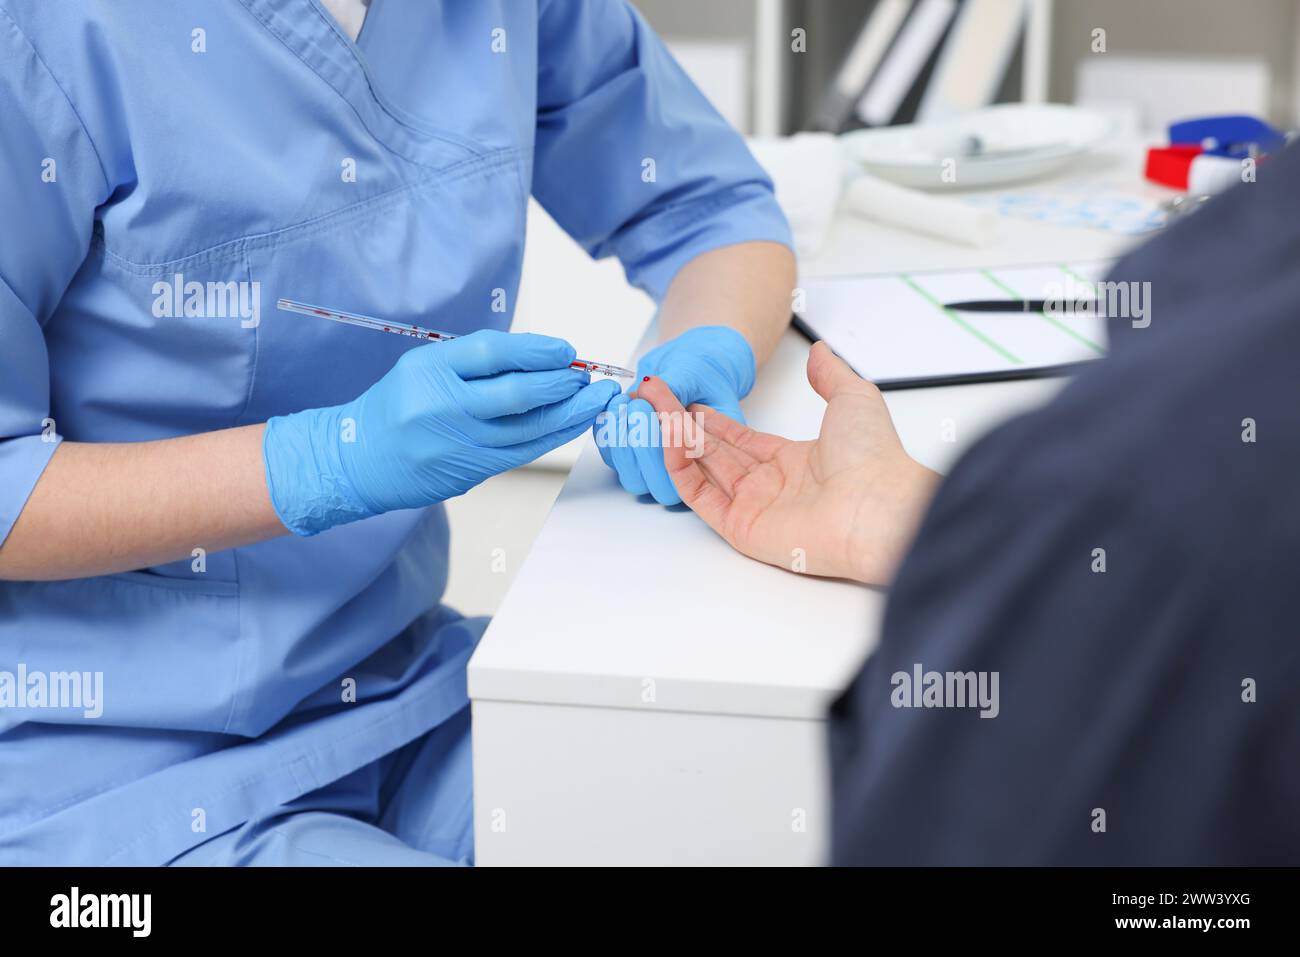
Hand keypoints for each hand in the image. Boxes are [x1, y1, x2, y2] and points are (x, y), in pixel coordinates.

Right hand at [265, 330, 618, 534]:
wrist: (357, 460)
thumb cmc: (399, 407)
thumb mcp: (424, 369)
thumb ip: (476, 362)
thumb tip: (544, 357)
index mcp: (427, 369)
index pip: (491, 353)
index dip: (536, 350)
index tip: (566, 349)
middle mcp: (441, 406)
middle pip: (516, 393)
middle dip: (561, 383)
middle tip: (589, 376)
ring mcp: (456, 443)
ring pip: (527, 428)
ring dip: (570, 413)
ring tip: (597, 399)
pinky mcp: (468, 471)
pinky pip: (522, 452)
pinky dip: (554, 436)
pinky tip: (574, 423)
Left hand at [595, 326, 753, 504]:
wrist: (683, 369)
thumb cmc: (701, 373)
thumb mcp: (696, 374)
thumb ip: (675, 385)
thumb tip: (648, 386)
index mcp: (718, 457)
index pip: (695, 472)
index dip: (675, 449)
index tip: (662, 416)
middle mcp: (688, 470)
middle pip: (661, 486)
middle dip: (645, 448)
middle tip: (640, 406)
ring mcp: (657, 467)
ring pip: (634, 478)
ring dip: (622, 443)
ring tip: (624, 404)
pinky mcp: (632, 457)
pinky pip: (614, 458)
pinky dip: (609, 433)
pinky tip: (614, 406)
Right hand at [636, 341, 939, 583]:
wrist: (879, 508)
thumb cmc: (873, 460)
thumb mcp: (854, 400)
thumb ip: (830, 375)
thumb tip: (820, 352)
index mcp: (793, 461)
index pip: (739, 438)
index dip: (710, 418)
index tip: (684, 399)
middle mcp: (770, 485)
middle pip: (713, 451)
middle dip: (681, 421)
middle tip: (654, 394)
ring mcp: (754, 507)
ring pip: (701, 470)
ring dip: (674, 438)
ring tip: (651, 408)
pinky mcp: (741, 528)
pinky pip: (700, 495)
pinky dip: (679, 467)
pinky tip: (667, 435)